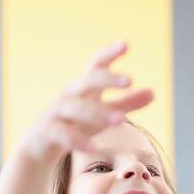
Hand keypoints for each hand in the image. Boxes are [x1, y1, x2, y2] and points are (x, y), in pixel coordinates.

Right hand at [18, 41, 154, 163]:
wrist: (39, 144)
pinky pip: (63, 134)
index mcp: (84, 88)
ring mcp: (57, 112)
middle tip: (130, 80)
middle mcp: (70, 95)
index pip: (96, 65)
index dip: (109, 54)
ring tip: (121, 120)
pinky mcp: (48, 132)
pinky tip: (93, 149)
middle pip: (87, 80)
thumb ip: (126, 103)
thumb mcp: (102, 113)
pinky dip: (77, 141)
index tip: (126, 45)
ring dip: (98, 112)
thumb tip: (153, 92)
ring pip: (76, 107)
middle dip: (107, 78)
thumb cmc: (75, 124)